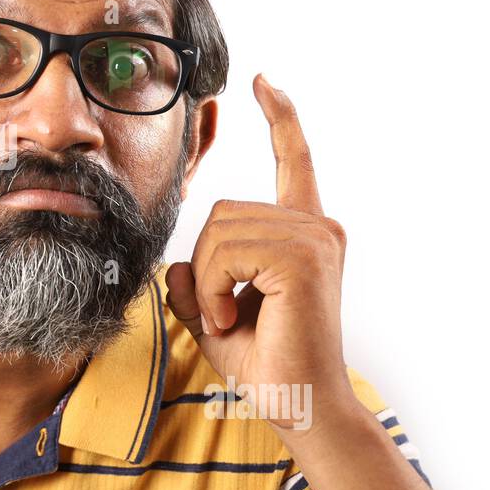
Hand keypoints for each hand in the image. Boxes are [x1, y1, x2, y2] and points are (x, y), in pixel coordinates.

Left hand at [164, 73, 352, 428]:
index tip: (262, 81)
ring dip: (208, 282)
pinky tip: (238, 318)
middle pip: (222, 210)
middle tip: (228, 312)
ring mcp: (315, 238)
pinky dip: (213, 289)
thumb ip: (193, 280)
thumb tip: (173, 264)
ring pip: (218, 231)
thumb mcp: (213, 313)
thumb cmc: (264, 364)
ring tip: (235, 317)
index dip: (279, 119)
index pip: (293, 162)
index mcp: (303, 233)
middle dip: (205, 266)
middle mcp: (317, 227)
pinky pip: (224, 252)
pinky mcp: (303, 255)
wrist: (300, 407)